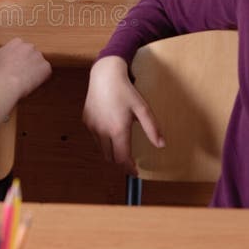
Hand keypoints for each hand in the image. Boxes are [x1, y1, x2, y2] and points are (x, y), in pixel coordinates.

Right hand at [0, 24, 50, 98]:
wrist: (7, 85)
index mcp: (17, 42)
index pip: (19, 48)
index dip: (16, 58)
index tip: (11, 66)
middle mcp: (30, 46)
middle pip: (30, 55)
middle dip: (26, 62)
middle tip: (17, 73)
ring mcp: (39, 56)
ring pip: (38, 63)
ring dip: (34, 69)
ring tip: (24, 79)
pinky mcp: (46, 68)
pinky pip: (45, 72)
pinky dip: (41, 77)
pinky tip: (32, 82)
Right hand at [83, 56, 163, 174]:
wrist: (105, 76)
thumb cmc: (126, 91)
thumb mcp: (143, 109)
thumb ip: (152, 129)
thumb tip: (161, 145)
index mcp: (118, 130)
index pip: (121, 159)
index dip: (128, 168)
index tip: (134, 172)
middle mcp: (102, 131)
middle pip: (110, 157)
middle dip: (120, 160)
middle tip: (129, 158)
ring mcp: (92, 127)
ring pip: (101, 148)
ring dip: (110, 150)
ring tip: (119, 143)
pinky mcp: (86, 121)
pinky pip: (94, 136)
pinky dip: (102, 138)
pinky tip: (109, 127)